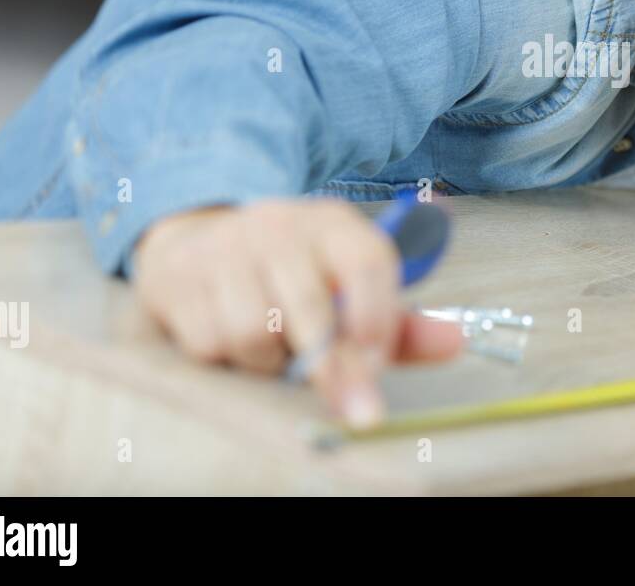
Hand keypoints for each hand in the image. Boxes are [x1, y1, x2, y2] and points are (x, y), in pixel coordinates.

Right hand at [132, 197, 463, 424]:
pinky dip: (226, 359)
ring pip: (255, 331)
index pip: (367, 262)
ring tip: (276, 352)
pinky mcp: (179, 277)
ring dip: (271, 362)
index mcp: (332, 224)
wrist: (200, 237)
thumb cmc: (293, 274)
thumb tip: (455, 344)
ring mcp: (225, 248)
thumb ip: (399, 324)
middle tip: (356, 410)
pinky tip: (233, 343)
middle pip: (312, 306)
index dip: (378, 318)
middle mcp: (279, 226)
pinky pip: (209, 342)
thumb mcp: (347, 285)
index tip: (379, 362)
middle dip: (336, 369)